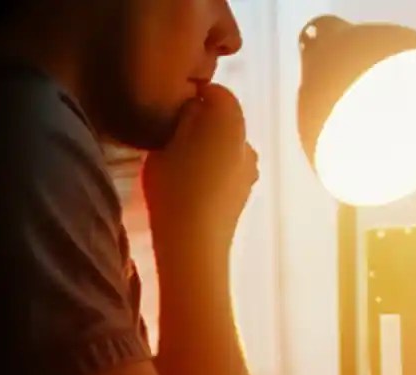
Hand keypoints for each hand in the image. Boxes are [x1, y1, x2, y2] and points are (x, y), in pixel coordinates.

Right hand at [143, 84, 257, 272]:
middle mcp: (248, 141)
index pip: (218, 92)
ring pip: (230, 144)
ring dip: (211, 145)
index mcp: (230, 121)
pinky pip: (232, 166)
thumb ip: (182, 120)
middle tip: (174, 132)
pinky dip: (217, 165)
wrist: (195, 242)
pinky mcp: (248, 190)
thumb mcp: (164, 144)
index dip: (195, 94)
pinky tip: (196, 181)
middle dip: (205, 120)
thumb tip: (192, 109)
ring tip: (182, 160)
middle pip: (227, 119)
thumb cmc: (174, 186)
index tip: (173, 106)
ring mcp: (252, 167)